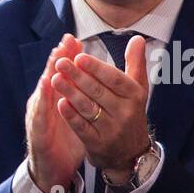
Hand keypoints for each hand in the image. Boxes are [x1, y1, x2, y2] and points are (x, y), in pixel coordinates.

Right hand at [25, 34, 86, 192]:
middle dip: (58, 58)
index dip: (66, 57)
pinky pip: (39, 114)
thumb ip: (83, 96)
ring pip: (43, 91)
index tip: (73, 39)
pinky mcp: (36, 132)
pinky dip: (42, 100)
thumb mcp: (76, 116)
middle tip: (64, 40)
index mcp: (55, 99)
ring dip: (49, 73)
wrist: (51, 169)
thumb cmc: (63, 140)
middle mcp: (44, 104)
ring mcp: (38, 117)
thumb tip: (94, 78)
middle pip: (50, 77)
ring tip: (56, 57)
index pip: (60, 74)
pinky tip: (46, 87)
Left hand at [52, 36, 151, 182]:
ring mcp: (112, 130)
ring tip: (55, 79)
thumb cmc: (131, 113)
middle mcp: (125, 113)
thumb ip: (135, 63)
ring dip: (70, 92)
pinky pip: (82, 128)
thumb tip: (138, 38)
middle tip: (60, 63)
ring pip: (88, 108)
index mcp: (134, 95)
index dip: (96, 67)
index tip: (79, 57)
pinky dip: (71, 115)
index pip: (114, 78)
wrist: (131, 154)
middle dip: (77, 76)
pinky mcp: (98, 144)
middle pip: (98, 91)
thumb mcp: (138, 89)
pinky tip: (59, 103)